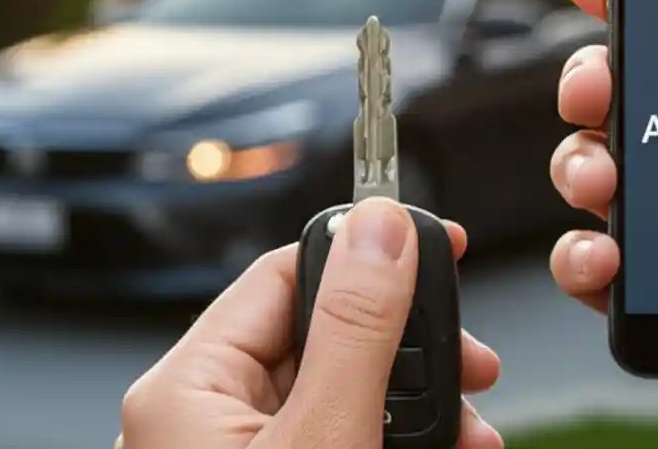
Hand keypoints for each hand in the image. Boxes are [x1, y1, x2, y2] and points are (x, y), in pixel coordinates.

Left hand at [120, 198, 502, 448]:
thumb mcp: (327, 437)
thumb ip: (356, 333)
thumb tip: (380, 230)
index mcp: (187, 388)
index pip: (285, 275)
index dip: (369, 254)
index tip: (437, 245)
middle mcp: (203, 417)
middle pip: (324, 337)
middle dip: (410, 349)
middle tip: (470, 362)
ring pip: (340, 393)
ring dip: (416, 405)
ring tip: (469, 430)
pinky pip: (336, 435)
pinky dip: (391, 438)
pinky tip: (443, 448)